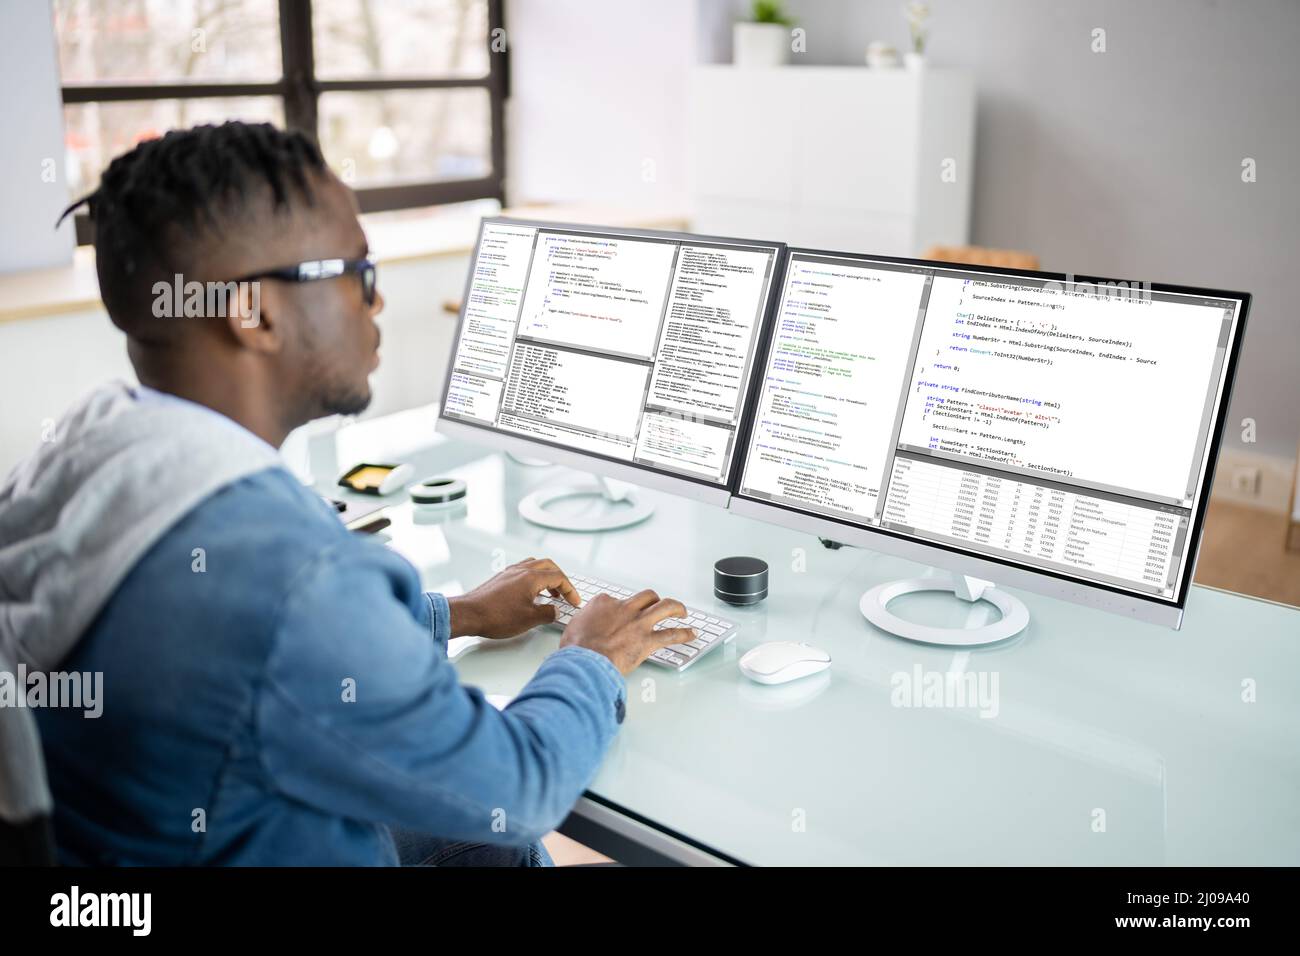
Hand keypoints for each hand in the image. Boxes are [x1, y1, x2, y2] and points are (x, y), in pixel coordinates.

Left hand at [447, 557, 581, 639]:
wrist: (469, 614)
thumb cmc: (495, 616)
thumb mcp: (529, 619)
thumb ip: (547, 613)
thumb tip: (554, 611)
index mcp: (531, 577)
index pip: (559, 577)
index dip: (570, 590)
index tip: (574, 601)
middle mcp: (521, 570)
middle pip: (549, 566)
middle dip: (561, 579)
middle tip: (565, 593)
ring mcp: (510, 572)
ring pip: (535, 565)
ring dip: (547, 576)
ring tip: (550, 592)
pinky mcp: (501, 578)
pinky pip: (523, 570)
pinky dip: (533, 577)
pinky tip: (531, 592)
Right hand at [560, 589, 695, 675]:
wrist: (585, 661)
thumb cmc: (577, 648)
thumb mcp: (574, 627)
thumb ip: (584, 623)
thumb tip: (583, 628)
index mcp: (604, 603)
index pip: (616, 599)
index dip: (620, 607)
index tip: (621, 613)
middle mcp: (625, 609)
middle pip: (646, 597)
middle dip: (654, 599)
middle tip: (658, 604)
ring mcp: (638, 623)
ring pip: (665, 607)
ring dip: (676, 608)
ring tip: (682, 611)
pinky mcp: (648, 640)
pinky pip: (671, 634)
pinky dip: (684, 634)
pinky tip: (691, 633)